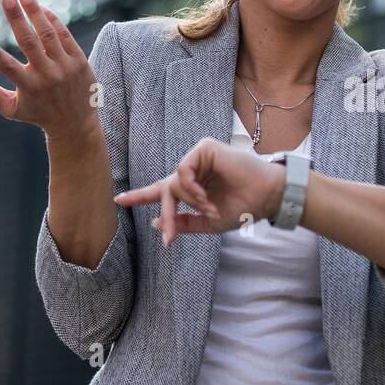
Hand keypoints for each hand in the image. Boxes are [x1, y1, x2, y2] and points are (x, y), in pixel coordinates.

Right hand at [0, 0, 100, 143]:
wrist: (77, 123)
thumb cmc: (39, 113)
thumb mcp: (12, 109)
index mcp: (28, 87)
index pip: (9, 69)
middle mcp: (47, 75)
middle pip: (29, 42)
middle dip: (16, 18)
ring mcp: (65, 67)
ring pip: (48, 35)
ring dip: (35, 12)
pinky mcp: (79, 61)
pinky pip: (64, 36)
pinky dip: (53, 21)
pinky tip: (41, 8)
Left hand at [112, 138, 286, 244]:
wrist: (265, 197)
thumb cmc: (243, 208)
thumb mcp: (209, 222)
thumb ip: (184, 223)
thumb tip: (156, 223)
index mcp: (194, 187)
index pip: (162, 191)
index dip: (141, 196)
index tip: (119, 200)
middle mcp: (194, 171)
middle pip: (165, 189)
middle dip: (167, 213)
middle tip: (170, 236)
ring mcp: (198, 158)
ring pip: (174, 182)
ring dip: (188, 201)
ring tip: (208, 209)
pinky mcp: (204, 148)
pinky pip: (182, 171)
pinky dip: (191, 188)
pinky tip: (205, 197)